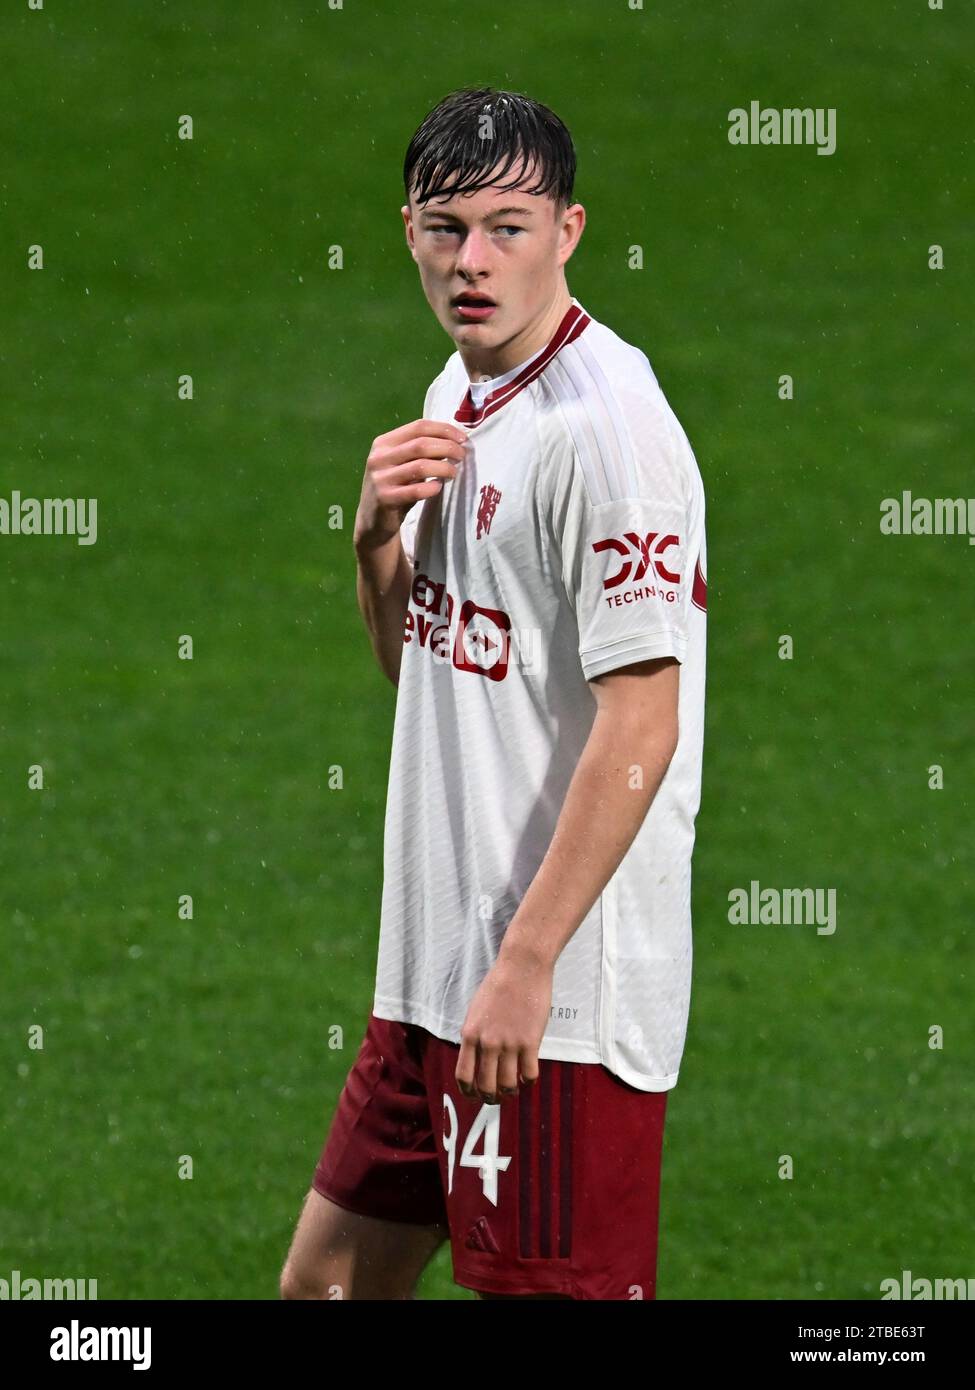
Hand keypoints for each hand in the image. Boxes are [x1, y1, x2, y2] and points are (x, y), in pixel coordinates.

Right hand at [353, 418, 467, 549]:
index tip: (462, 439)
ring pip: (420, 466)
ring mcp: (381, 478)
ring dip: (443, 468)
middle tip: (461, 456)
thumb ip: (420, 450)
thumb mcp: (401, 463)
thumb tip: (454, 440)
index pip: (418, 426)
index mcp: (383, 442)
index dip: (444, 430)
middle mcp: (379, 457)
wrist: (373, 519)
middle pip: (421, 444)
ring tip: (453, 472)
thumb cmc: (394, 486)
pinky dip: (432, 487)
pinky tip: (438, 487)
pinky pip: (415, 490)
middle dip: (448, 448)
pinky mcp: (386, 499)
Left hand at [456, 950, 552, 1103]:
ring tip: (513, 1089)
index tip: (474, 1095)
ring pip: (507, 1085)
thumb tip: (476, 1057)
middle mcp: (487, 1042)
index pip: (463, 1075)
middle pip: (485, 1086)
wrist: (522, 967)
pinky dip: (528, 1082)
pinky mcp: (530, 1041)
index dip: (468, 1092)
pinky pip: (529, 1074)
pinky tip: (528, 1077)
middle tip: (496, 1098)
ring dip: (510, 1092)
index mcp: (470, 1034)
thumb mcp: (476, 1010)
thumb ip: (474, 1034)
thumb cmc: (499, 984)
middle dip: (490, 1098)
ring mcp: (509, 1043)